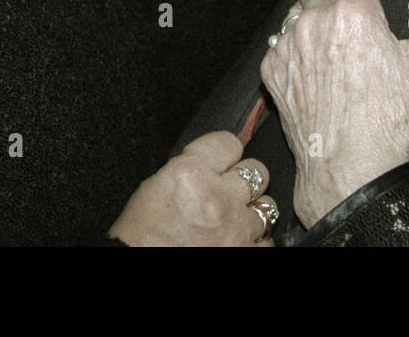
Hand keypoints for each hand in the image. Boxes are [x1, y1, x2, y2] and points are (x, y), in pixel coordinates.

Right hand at [109, 131, 277, 245]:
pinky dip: (254, 240)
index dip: (224, 152)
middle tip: (227, 190)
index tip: (221, 160)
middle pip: (256, 170)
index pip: (229, 143)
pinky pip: (267, 239)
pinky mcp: (245, 252)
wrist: (141, 265)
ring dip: (250, 211)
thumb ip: (191, 167)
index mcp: (190, 173)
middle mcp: (217, 197)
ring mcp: (236, 228)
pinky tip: (236, 239)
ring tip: (231, 219)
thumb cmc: (142, 235)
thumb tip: (217, 159)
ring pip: (267, 205)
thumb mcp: (156, 186)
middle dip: (243, 179)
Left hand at [261, 0, 408, 227]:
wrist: (349, 169)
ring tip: (336, 39)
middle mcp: (314, 22)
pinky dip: (296, 46)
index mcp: (352, 13)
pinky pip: (281, 43)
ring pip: (298, 12)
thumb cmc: (389, 120)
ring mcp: (289, 46)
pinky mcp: (272, 70)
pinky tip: (316, 66)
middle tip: (355, 12)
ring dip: (314, 16)